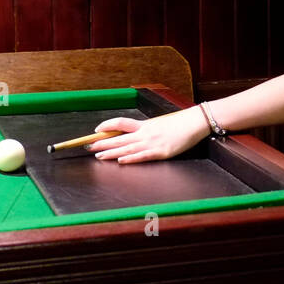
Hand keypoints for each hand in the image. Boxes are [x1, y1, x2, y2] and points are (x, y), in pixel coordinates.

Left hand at [88, 108, 211, 163]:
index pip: (120, 123)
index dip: (107, 125)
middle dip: (102, 142)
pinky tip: (120, 160)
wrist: (194, 122)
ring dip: (111, 152)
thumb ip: (147, 129)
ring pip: (126, 147)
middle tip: (88, 145)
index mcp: (144, 125)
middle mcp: (145, 133)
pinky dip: (130, 158)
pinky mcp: (161, 152)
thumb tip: (136, 134)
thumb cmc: (179, 124)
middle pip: (119, 137)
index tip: (96, 130)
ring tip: (98, 155)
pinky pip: (142, 156)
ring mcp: (152, 142)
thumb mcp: (159, 124)